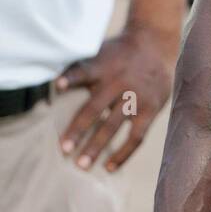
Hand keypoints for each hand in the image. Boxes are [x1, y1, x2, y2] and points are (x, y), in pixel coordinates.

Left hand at [55, 24, 176, 170]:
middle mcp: (118, 82)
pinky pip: (136, 136)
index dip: (71, 78)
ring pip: (113, 126)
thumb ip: (81, 67)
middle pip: (95, 108)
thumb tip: (52, 86)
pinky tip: (109, 167)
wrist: (156, 45)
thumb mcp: (101, 52)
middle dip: (78, 129)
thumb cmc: (120, 53)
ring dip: (96, 146)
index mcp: (103, 66)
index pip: (84, 71)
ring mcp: (135, 97)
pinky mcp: (150, 109)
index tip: (58, 86)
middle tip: (64, 150)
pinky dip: (123, 153)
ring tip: (82, 165)